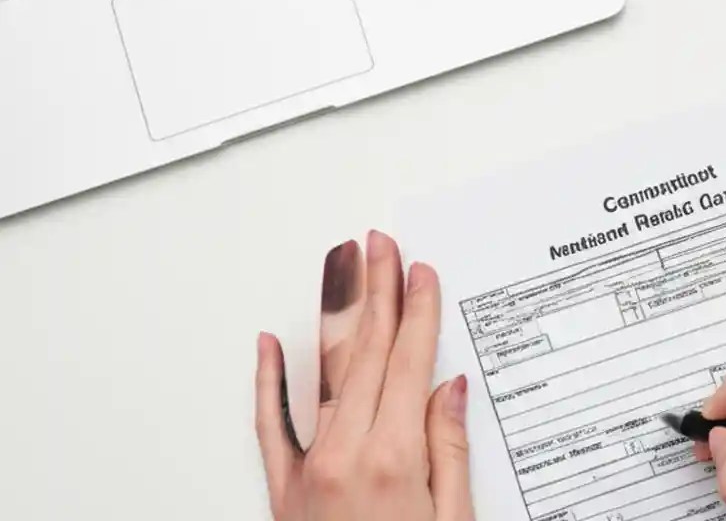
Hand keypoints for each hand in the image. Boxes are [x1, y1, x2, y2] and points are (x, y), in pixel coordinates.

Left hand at [254, 231, 474, 520]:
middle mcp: (346, 455)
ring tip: (341, 267)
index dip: (418, 312)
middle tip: (381, 245)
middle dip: (378, 291)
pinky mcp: (285, 489)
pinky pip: (271, 423)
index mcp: (395, 461)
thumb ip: (450, 453)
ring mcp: (309, 470)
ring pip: (326, 373)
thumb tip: (450, 392)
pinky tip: (268, 342)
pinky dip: (268, 380)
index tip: (422, 273)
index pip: (410, 363)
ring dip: (337, 315)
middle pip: (368, 354)